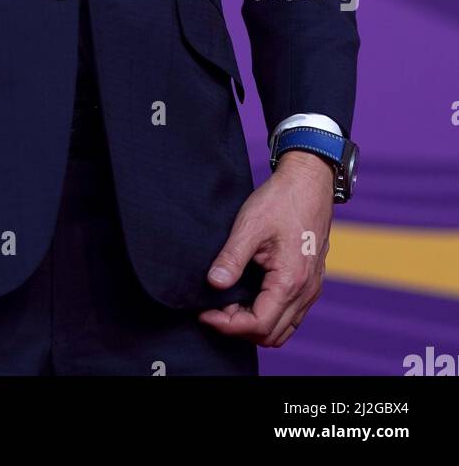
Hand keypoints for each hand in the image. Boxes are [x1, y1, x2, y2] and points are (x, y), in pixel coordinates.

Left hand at [198, 150, 334, 347]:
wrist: (310, 182)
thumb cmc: (281, 200)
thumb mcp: (250, 225)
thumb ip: (232, 258)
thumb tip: (214, 284)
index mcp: (291, 281)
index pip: (258, 324)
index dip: (227, 324)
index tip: (205, 313)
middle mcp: (306, 291)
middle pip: (271, 334)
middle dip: (239, 328)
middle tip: (213, 309)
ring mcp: (311, 289)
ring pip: (282, 329)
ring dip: (254, 325)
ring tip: (228, 304)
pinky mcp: (310, 282)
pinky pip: (290, 315)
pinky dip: (268, 316)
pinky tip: (248, 297)